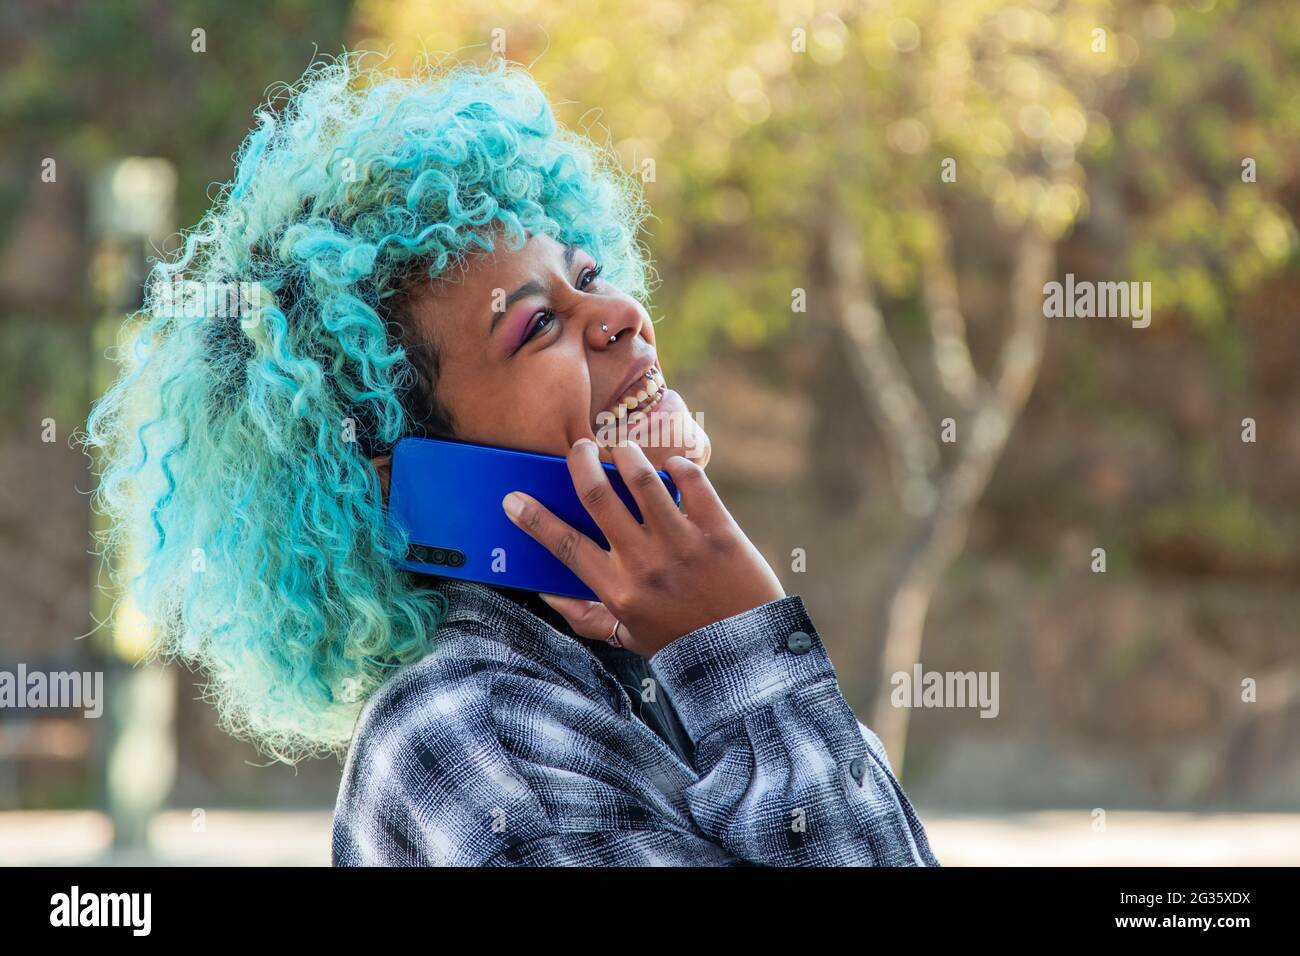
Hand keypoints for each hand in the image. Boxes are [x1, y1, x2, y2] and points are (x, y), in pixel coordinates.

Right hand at [502, 438, 785, 656]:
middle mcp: (646, 564)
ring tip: (621, 450)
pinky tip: (673, 468)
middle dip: (580, 464)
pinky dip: (679, 466)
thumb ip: (586, 617)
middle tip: (578, 449)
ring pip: (643, 480)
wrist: (748, 654)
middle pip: (598, 498)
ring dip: (625, 456)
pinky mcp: (720, 531)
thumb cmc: (684, 646)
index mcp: (619, 592)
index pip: (565, 546)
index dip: (534, 519)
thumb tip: (547, 591)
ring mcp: (683, 544)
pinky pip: (693, 481)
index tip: (513, 499)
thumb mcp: (629, 639)